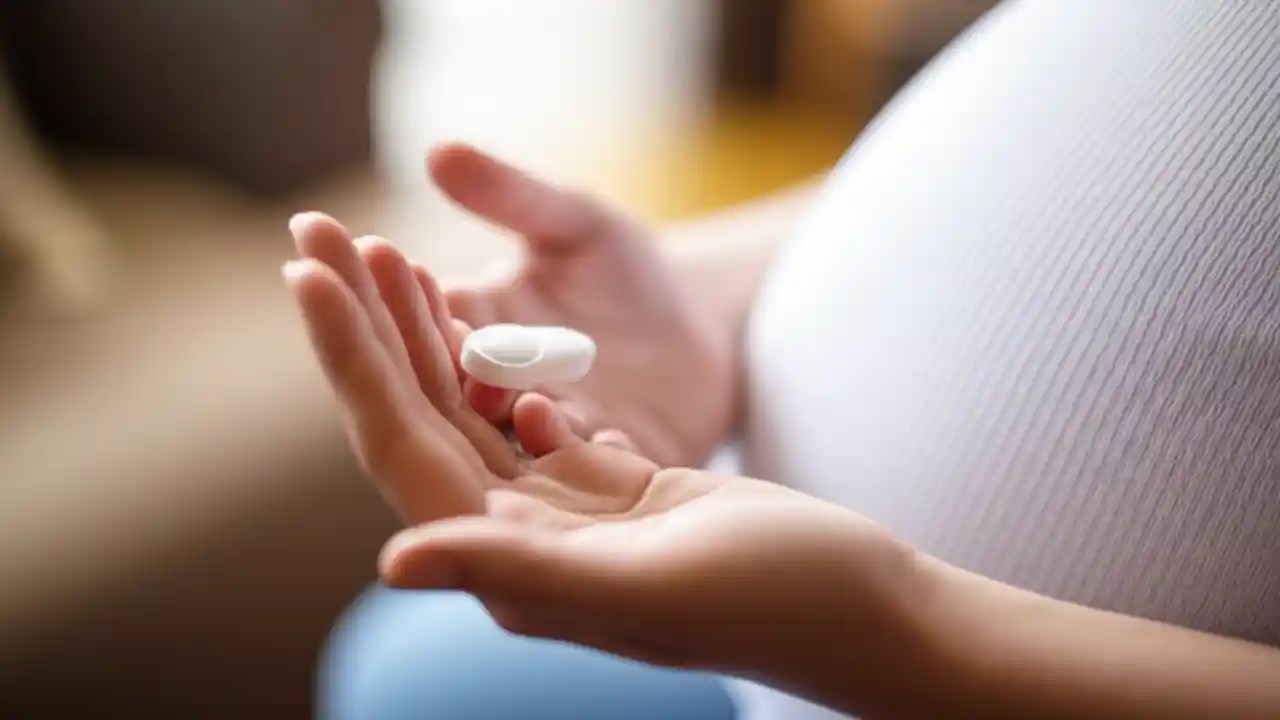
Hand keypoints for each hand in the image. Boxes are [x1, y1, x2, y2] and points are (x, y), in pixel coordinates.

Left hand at [285, 216, 920, 706]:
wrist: (861, 600)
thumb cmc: (776, 598)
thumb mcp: (648, 582)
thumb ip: (523, 567)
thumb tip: (393, 563)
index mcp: (517, 574)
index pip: (405, 453)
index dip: (354, 364)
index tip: (310, 277)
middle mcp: (524, 547)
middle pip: (422, 422)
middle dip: (372, 331)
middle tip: (325, 240)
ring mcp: (566, 516)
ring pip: (469, 413)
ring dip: (426, 333)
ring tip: (385, 254)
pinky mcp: (609, 490)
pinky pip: (529, 413)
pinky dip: (495, 356)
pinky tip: (468, 305)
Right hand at [428, 144, 735, 467]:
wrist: (700, 331)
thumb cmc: (622, 272)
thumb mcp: (575, 223)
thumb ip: (512, 196)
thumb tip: (438, 150)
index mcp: (478, 328)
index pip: (433, 315)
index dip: (413, 299)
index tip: (391, 270)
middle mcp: (502, 390)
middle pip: (468, 384)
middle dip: (465, 371)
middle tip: (466, 356)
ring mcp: (556, 432)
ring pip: (530, 434)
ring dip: (527, 422)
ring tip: (527, 399)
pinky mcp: (615, 464)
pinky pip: (602, 465)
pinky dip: (600, 455)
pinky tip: (607, 442)